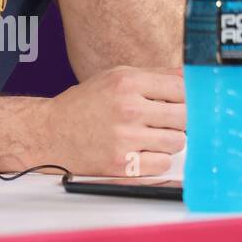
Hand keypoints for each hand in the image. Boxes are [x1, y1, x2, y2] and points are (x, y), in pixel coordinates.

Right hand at [41, 65, 185, 177]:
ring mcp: (125, 139)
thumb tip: (191, 76)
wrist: (50, 133)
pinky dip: (156, 160)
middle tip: (164, 121)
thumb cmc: (84, 105)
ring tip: (149, 137)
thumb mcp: (115, 77)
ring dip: (168, 141)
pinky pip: (162, 164)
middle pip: (184, 116)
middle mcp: (128, 109)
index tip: (182, 103)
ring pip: (177, 142)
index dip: (187, 97)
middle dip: (179, 120)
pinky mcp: (122, 165)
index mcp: (127, 83)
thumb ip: (154, 76)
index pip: (182, 88)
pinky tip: (140, 152)